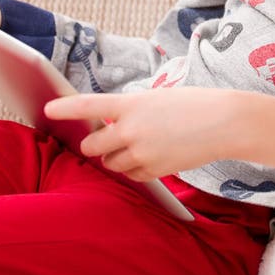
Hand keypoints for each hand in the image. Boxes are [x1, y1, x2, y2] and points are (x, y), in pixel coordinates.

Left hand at [45, 87, 238, 180]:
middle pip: (93, 145)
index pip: (89, 105)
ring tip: (135, 147)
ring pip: (110, 164)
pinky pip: (131, 176)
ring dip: (115, 158)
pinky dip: (134, 169)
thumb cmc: (195, 104)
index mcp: (132, 103)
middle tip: (101, 139)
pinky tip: (150, 158)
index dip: (65, 108)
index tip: (48, 108)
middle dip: (94, 144)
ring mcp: (142, 152)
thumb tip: (113, 125)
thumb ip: (132, 110)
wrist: (226, 122)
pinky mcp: (155, 171)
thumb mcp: (158, 98)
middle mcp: (131, 129)